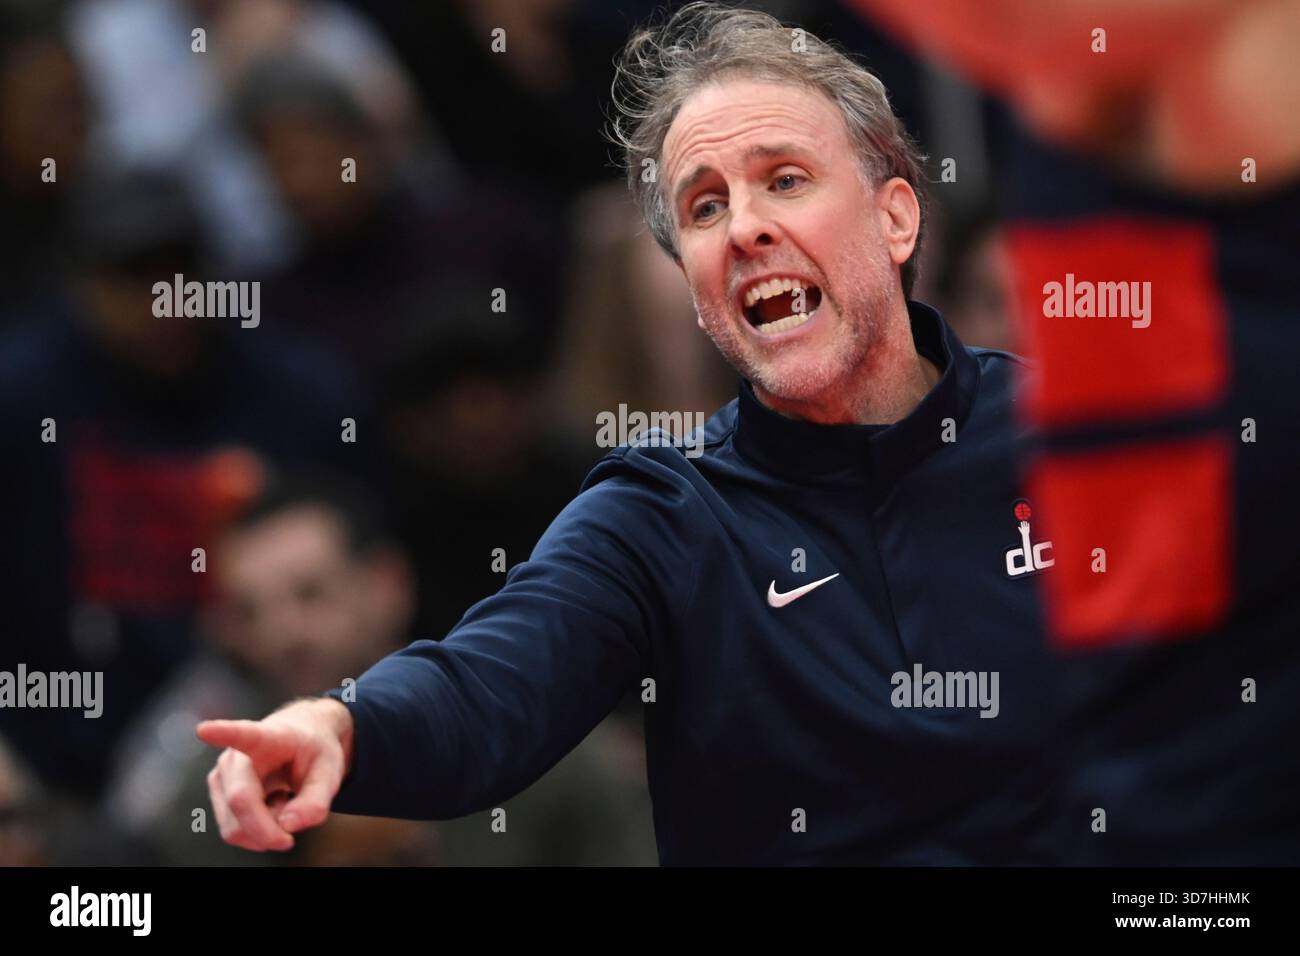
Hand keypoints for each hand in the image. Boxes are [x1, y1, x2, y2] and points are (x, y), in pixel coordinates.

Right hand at [197, 697, 353, 851]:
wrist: (301, 741)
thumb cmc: (313, 752)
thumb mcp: (330, 771)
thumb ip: (316, 800)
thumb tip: (286, 826)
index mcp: (267, 737)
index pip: (243, 734)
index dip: (223, 732)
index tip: (204, 730)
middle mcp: (235, 755)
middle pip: (241, 802)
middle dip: (269, 830)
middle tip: (295, 831)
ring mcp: (221, 776)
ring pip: (235, 826)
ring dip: (265, 830)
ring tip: (284, 803)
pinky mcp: (218, 794)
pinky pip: (234, 830)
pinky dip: (258, 831)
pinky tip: (272, 807)